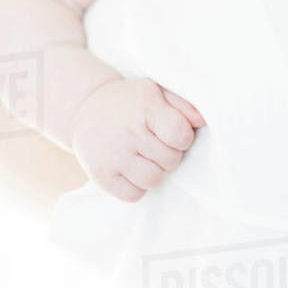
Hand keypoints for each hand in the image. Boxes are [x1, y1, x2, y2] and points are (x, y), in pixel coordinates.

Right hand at [70, 77, 205, 201]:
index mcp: (145, 108)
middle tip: (157, 145)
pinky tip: (132, 170)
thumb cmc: (130, 102)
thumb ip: (183, 104)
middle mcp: (128, 133)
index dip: (183, 138)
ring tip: (147, 158)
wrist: (85, 109)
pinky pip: (133, 195)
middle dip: (170, 155)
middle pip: (171, 161)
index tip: (174, 134)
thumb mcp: (155, 91)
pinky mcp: (101, 175)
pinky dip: (137, 187)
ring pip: (154, 181)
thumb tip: (203, 121)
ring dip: (156, 173)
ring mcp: (113, 156)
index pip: (180, 136)